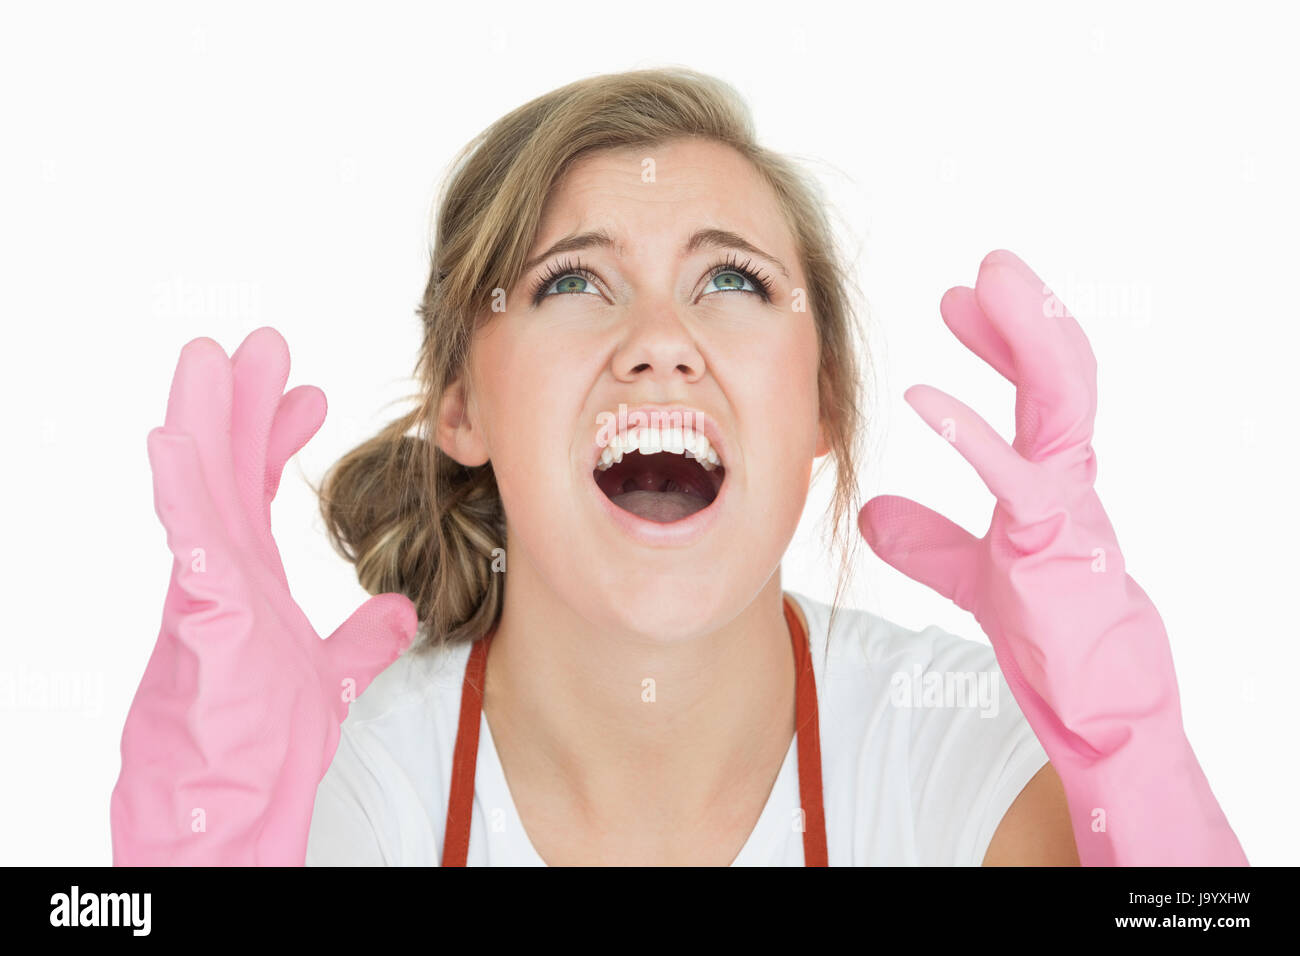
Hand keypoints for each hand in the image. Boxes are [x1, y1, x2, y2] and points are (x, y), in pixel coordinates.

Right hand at [110, 327, 417, 865]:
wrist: (235, 802)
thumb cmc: (264, 743)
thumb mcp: (334, 673)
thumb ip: (363, 636)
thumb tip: (396, 608)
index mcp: (247, 578)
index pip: (258, 489)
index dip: (276, 435)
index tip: (309, 390)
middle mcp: (221, 572)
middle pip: (225, 468)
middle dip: (240, 403)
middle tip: (261, 342)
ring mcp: (205, 589)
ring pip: (197, 487)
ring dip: (202, 419)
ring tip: (206, 355)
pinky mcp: (200, 614)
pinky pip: (186, 542)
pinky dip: (179, 488)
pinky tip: (173, 436)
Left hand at [859, 250, 1246, 864]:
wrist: (1090, 696)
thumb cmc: (1045, 629)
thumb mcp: (970, 575)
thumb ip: (925, 541)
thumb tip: (869, 513)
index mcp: (1050, 473)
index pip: (1030, 387)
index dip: (998, 339)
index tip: (956, 300)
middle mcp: (1066, 474)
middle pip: (1057, 373)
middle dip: (1025, 314)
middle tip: (988, 262)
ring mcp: (1066, 502)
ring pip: (1062, 398)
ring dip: (1025, 336)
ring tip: (991, 280)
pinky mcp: (1050, 541)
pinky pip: (1015, 476)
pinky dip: (968, 433)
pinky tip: (921, 397)